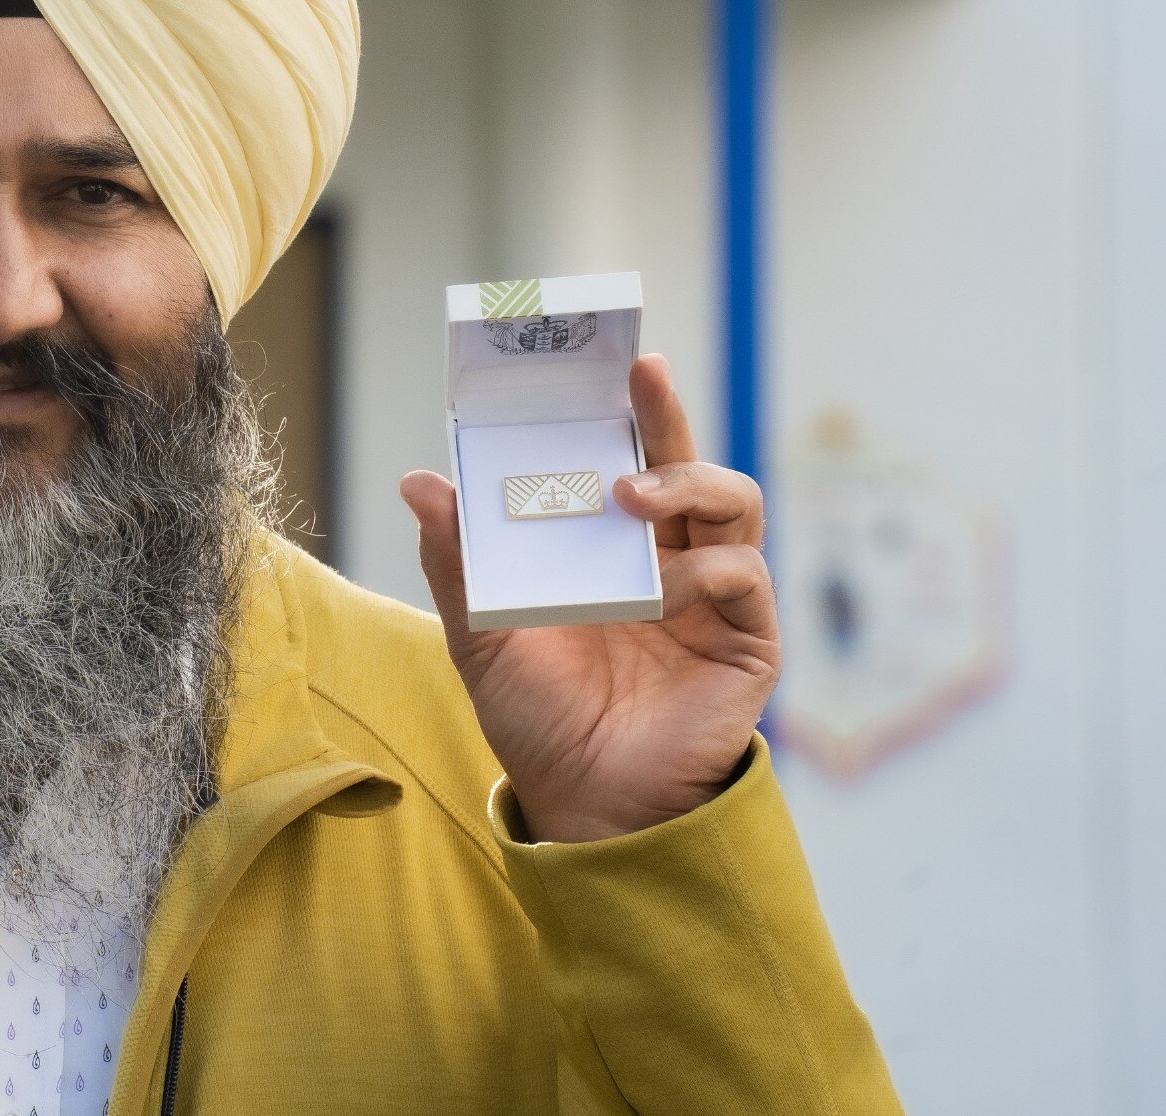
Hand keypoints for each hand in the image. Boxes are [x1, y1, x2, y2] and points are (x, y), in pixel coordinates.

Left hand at [400, 354, 778, 842]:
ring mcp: (713, 596)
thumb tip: (419, 482)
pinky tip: (662, 588)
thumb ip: (456, 561)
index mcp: (608, 549)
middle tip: (639, 371)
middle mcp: (667, 559)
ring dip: (685, 483)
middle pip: (683, 463)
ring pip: (732, 503)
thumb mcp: (479, 635)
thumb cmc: (536, 719)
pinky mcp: (746, 639)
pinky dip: (706, 569)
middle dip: (665, 412)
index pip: (621, 460)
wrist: (582, 805)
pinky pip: (744, 577)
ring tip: (630, 497)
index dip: (618, 412)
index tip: (600, 360)